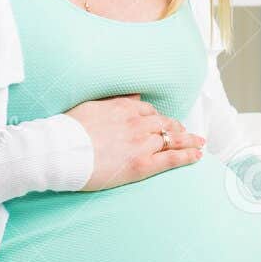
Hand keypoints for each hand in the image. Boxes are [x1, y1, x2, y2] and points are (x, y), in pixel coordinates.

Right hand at [64, 95, 206, 190]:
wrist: (61, 150)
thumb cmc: (69, 131)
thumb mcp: (93, 107)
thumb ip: (116, 102)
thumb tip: (135, 96)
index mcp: (124, 109)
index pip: (150, 112)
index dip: (160, 119)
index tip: (165, 123)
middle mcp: (137, 124)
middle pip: (165, 124)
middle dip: (178, 128)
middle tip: (188, 133)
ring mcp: (141, 144)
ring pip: (172, 139)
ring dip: (189, 140)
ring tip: (199, 143)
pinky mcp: (142, 164)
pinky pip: (171, 158)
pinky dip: (187, 156)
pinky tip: (197, 156)